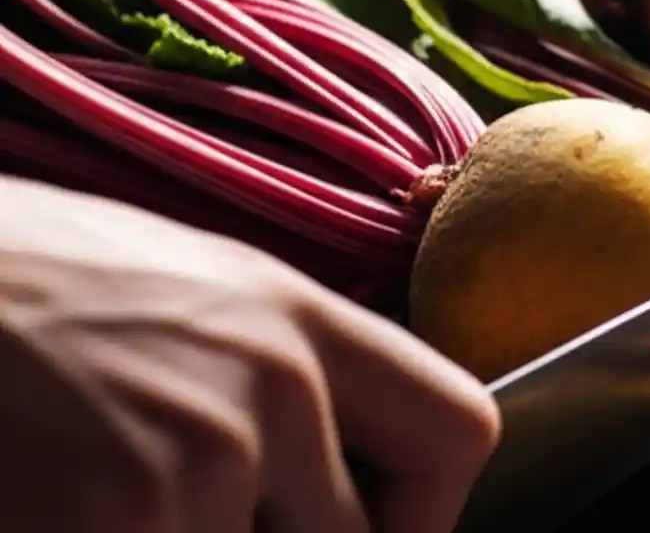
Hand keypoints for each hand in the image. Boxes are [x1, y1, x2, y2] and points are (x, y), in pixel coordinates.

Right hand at [0, 174, 499, 532]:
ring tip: (100, 485)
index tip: (370, 523)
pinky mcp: (115, 518)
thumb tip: (329, 473)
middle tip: (183, 504)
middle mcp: (271, 383)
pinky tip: (62, 501)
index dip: (425, 507)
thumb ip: (277, 379)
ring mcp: (195, 456)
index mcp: (295, 318)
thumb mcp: (182, 298)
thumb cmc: (20, 286)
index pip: (460, 430)